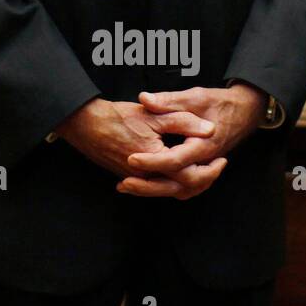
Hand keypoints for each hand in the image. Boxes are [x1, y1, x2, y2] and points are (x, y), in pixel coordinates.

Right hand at [56, 97, 222, 198]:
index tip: (221, 160)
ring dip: (186, 184)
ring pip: (168, 191)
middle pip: (182, 191)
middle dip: (203, 181)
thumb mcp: (153, 114)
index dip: (210, 171)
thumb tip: (209, 129)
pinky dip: (168, 183)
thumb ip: (183, 122)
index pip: (191, 177)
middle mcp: (146, 177)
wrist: (83, 124)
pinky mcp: (127, 177)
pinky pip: (154, 187)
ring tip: (200, 171)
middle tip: (215, 169)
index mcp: (156, 161)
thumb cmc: (116, 117)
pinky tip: (174, 173)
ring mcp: (135, 179)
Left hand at [115, 84, 266, 197]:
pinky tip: (147, 183)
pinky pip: (185, 186)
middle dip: (150, 186)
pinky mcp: (200, 168)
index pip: (176, 160)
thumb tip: (145, 99)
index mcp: (203, 145)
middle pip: (178, 184)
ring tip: (129, 186)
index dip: (152, 161)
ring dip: (156, 190)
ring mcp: (204, 167)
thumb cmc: (220, 103)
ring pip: (182, 189)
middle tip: (124, 184)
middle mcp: (205, 161)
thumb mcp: (194, 96)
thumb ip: (169, 100)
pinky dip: (167, 187)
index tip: (131, 159)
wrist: (245, 111)